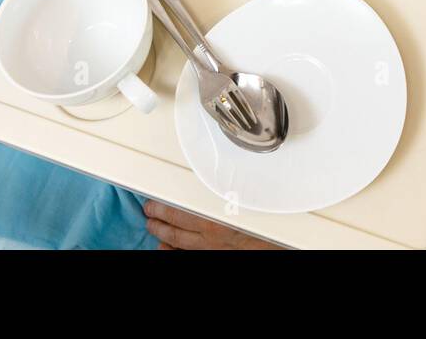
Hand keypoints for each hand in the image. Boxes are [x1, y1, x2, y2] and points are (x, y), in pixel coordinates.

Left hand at [143, 200, 282, 249]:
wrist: (277, 243)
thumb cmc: (268, 223)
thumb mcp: (251, 197)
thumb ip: (234, 187)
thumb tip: (225, 172)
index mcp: (215, 214)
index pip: (179, 208)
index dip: (163, 204)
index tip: (153, 198)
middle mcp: (209, 232)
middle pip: (175, 225)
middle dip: (157, 216)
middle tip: (148, 210)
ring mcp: (210, 247)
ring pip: (178, 241)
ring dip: (162, 233)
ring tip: (152, 226)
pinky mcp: (214, 254)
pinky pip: (188, 254)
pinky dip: (174, 251)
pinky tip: (166, 249)